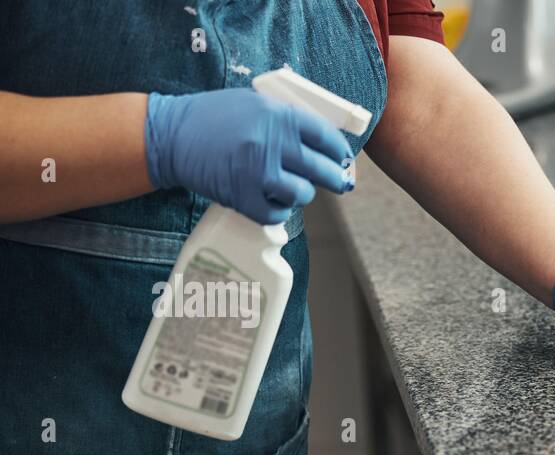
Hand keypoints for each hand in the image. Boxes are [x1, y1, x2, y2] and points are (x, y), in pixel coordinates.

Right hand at [145, 88, 353, 224]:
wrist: (171, 136)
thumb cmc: (214, 118)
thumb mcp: (255, 104)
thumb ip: (287, 120)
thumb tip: (324, 141)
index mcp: (278, 116)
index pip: (326, 137)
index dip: (340, 151)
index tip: (344, 159)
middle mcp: (271, 144)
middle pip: (322, 169)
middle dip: (336, 178)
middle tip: (340, 183)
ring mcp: (258, 173)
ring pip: (303, 193)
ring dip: (302, 193)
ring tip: (291, 185)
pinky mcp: (243, 198)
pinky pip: (278, 213)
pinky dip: (278, 209)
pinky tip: (272, 198)